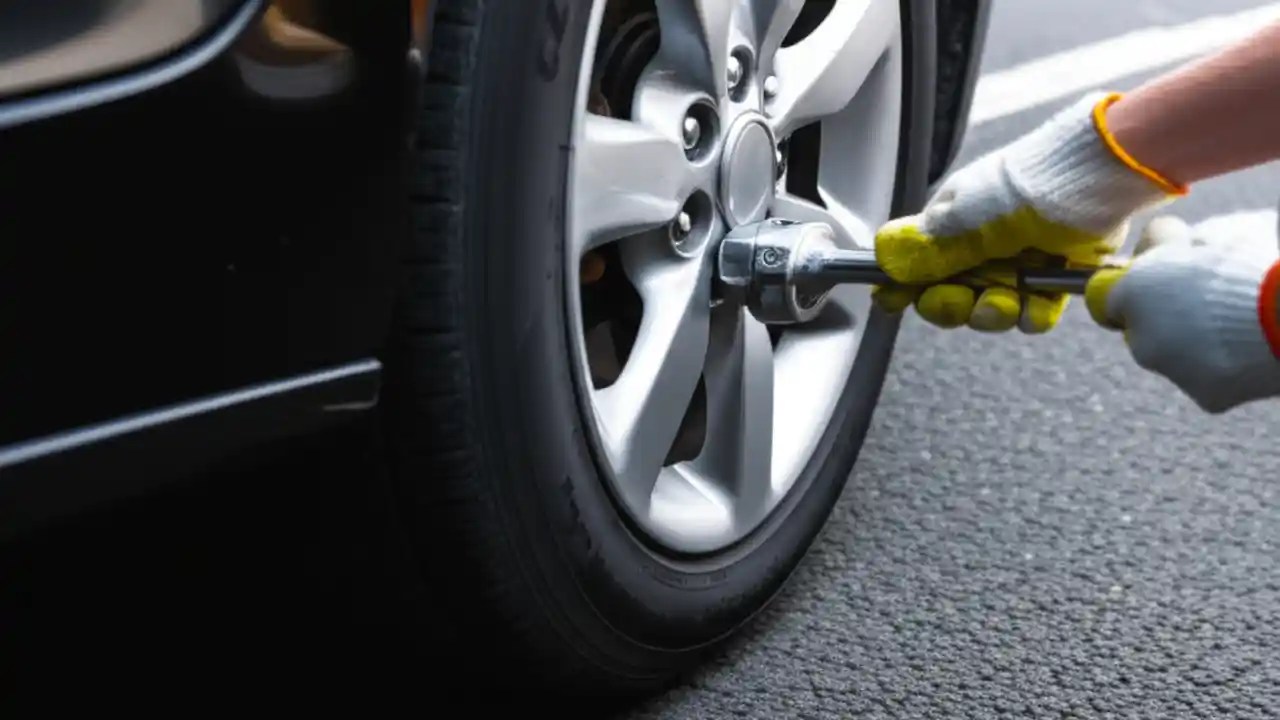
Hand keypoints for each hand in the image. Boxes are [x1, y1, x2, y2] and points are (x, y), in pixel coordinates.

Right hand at [873, 90, 1182, 332]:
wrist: (1091, 178)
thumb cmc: (1020, 186)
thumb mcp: (960, 216)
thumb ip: (922, 245)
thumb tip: (884, 257)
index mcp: (952, 225)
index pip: (916, 265)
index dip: (905, 287)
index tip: (895, 301)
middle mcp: (980, 246)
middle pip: (951, 296)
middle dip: (954, 306)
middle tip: (963, 299)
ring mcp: (1016, 262)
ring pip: (991, 309)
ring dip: (994, 313)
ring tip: (1008, 299)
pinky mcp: (1053, 275)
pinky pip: (1032, 313)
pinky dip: (1033, 314)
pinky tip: (1036, 301)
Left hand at [1085, 215, 1279, 412]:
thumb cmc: (1253, 262)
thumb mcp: (1212, 231)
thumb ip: (1175, 242)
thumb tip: (1164, 243)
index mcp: (1133, 293)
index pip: (1108, 298)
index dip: (1134, 287)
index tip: (1156, 282)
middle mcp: (1141, 339)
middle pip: (1144, 330)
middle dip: (1169, 316)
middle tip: (1211, 298)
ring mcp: (1173, 372)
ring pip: (1177, 356)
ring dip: (1198, 341)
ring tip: (1241, 319)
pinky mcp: (1207, 397)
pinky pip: (1212, 378)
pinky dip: (1229, 365)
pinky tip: (1254, 344)